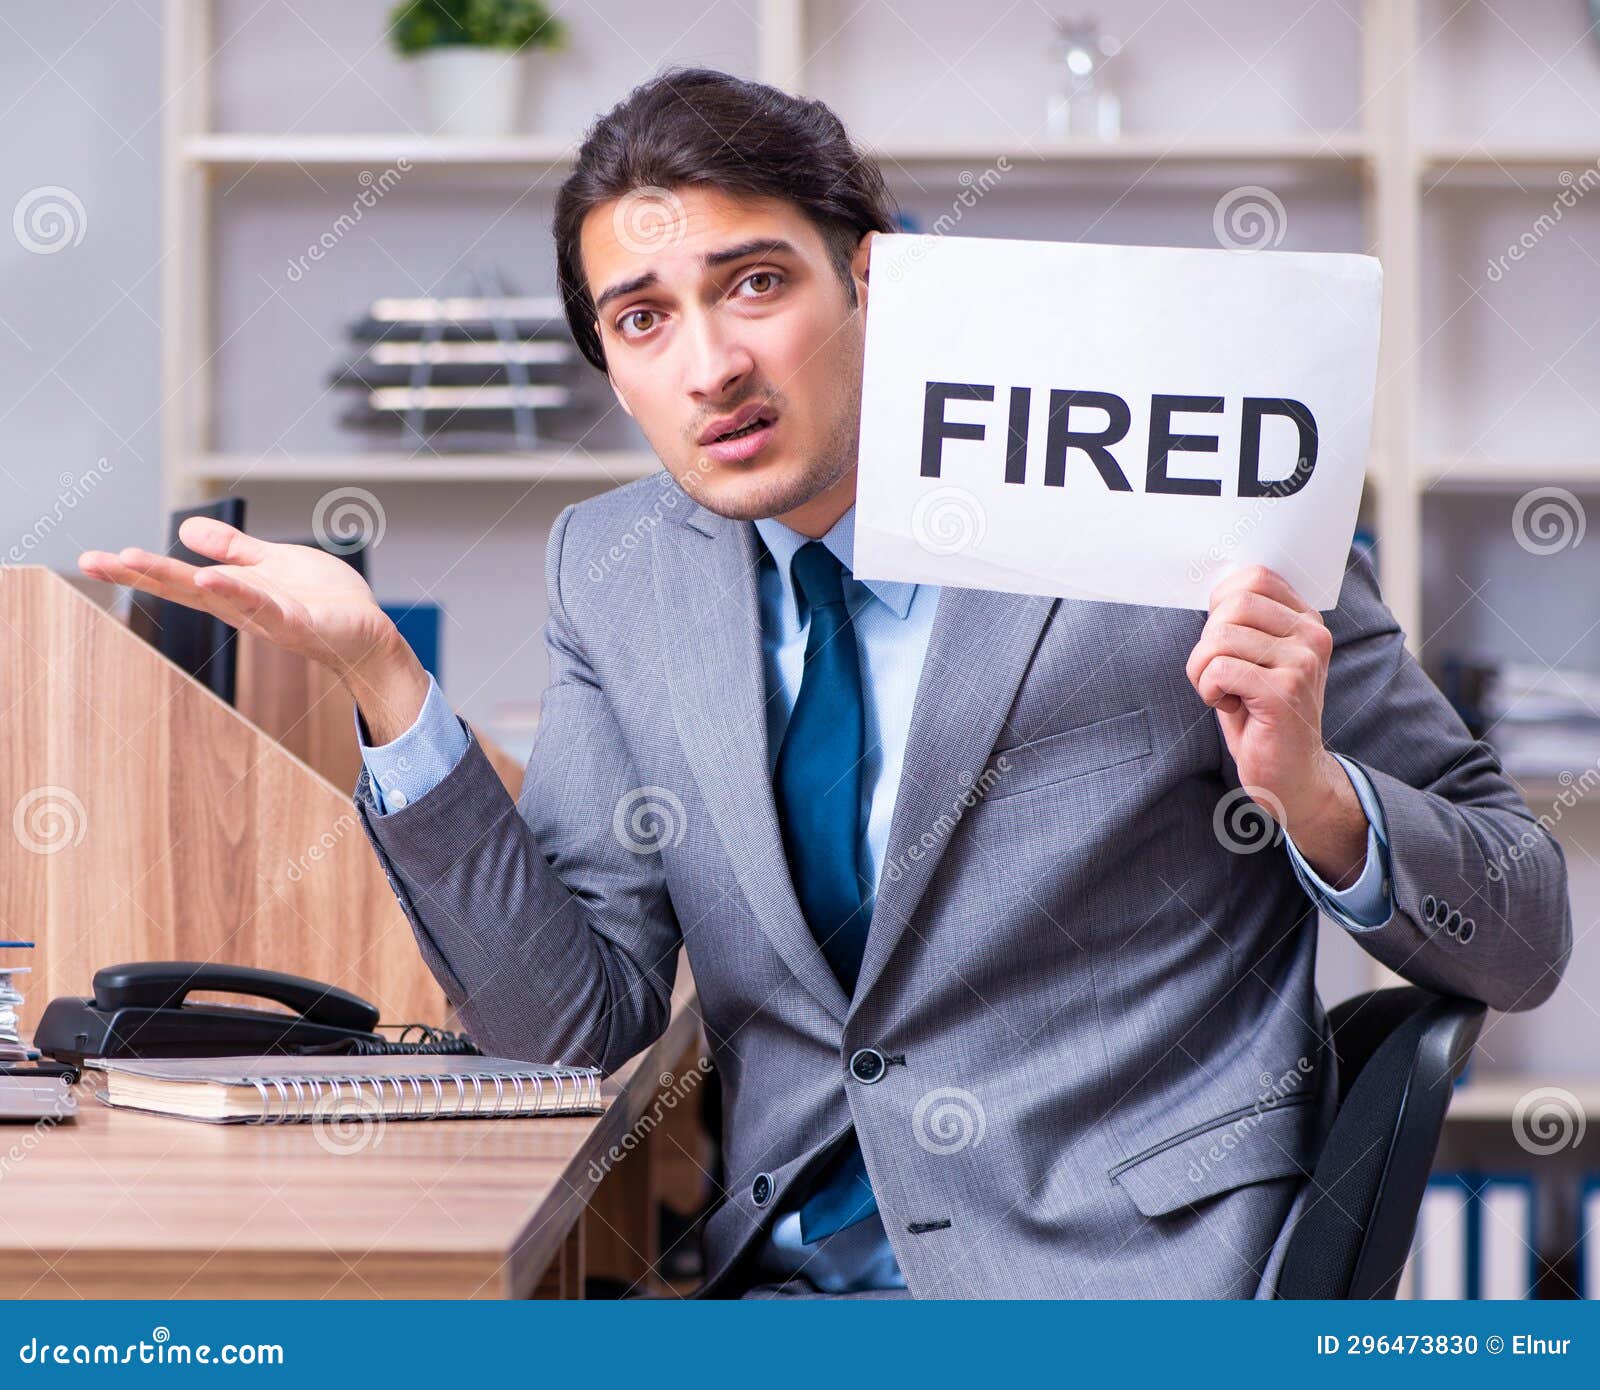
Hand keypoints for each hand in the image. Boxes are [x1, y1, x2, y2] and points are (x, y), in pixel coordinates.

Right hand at [78, 518, 427, 741]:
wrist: (367, 630)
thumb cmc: (323, 599)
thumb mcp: (271, 562)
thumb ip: (232, 548)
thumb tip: (186, 529)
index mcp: (232, 589)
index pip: (177, 576)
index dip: (137, 566)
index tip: (93, 556)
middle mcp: (240, 605)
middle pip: (181, 586)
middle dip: (137, 572)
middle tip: (92, 559)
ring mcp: (265, 615)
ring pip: (212, 594)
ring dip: (173, 579)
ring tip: (131, 560)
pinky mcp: (296, 622)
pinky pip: (261, 605)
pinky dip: (235, 591)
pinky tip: (208, 578)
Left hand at [1185, 565, 1366, 886]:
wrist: (1290, 775)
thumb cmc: (1261, 715)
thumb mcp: (1255, 659)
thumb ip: (1244, 620)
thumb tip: (1217, 582)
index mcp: (1306, 621)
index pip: (1254, 577)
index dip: (1220, 604)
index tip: (1222, 640)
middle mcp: (1311, 636)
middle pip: (1232, 604)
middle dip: (1208, 641)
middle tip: (1218, 674)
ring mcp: (1301, 663)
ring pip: (1219, 638)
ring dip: (1202, 670)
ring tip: (1224, 692)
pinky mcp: (1283, 691)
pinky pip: (1219, 669)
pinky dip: (1208, 690)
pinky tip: (1229, 705)